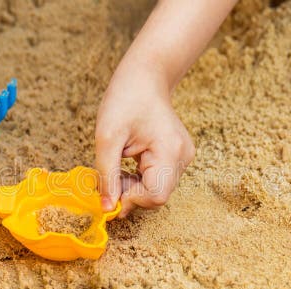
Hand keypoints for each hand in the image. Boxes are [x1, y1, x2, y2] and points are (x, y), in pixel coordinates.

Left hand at [95, 61, 194, 217]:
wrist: (145, 76)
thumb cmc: (125, 99)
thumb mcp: (107, 137)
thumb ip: (107, 175)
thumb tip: (107, 209)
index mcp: (170, 151)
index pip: (156, 196)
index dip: (132, 199)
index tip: (110, 190)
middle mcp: (183, 158)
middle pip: (157, 196)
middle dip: (130, 193)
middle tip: (110, 176)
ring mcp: (183, 157)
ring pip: (157, 190)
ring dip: (134, 187)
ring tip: (118, 165)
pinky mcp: (177, 157)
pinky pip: (159, 180)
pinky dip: (140, 179)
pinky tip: (128, 163)